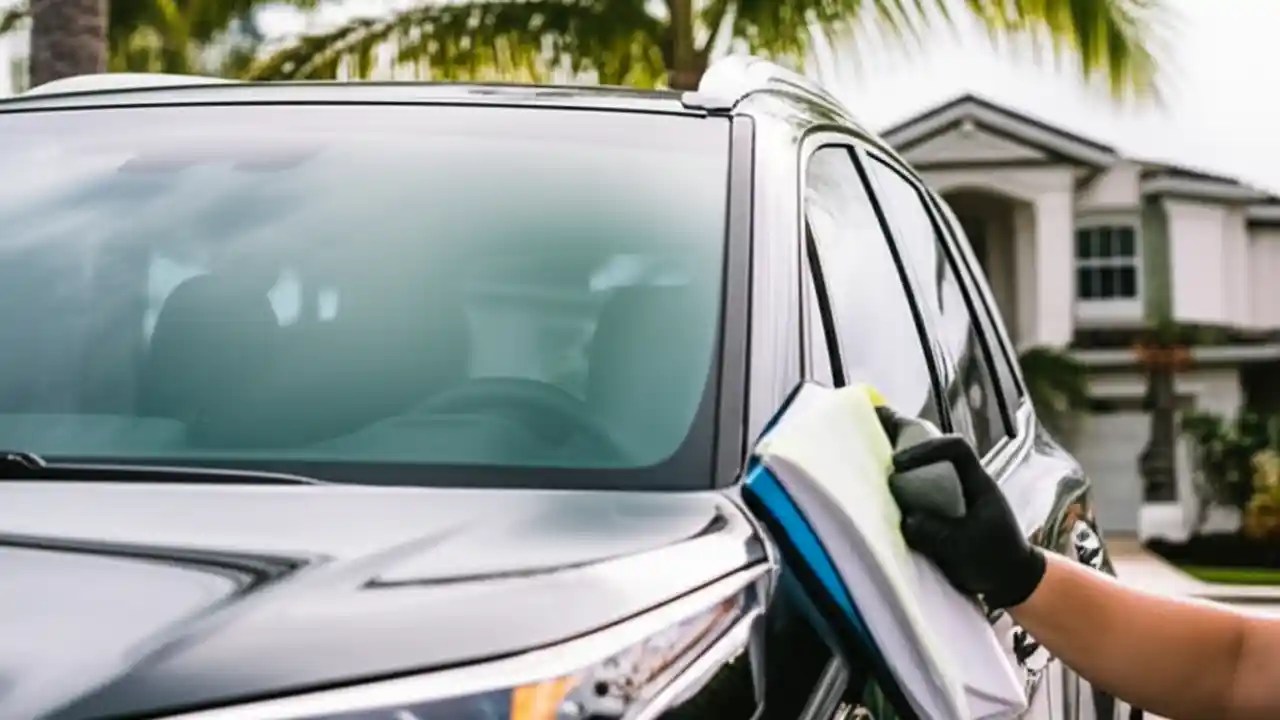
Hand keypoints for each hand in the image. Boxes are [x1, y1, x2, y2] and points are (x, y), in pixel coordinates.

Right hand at [883, 416, 1045, 608]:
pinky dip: (898, 476)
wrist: (1009, 579)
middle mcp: (963, 480)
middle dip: (904, 432)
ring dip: (898, 449)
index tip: (898, 465)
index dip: (926, 449)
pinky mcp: (941, 508)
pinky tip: (878, 477)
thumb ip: (938, 533)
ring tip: (867, 440)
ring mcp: (952, 493)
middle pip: (934, 444)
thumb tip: (906, 519)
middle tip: (871, 419)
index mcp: (978, 483)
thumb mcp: (967, 549)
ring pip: (923, 462)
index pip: (956, 448)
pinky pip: (917, 485)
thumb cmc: (996, 560)